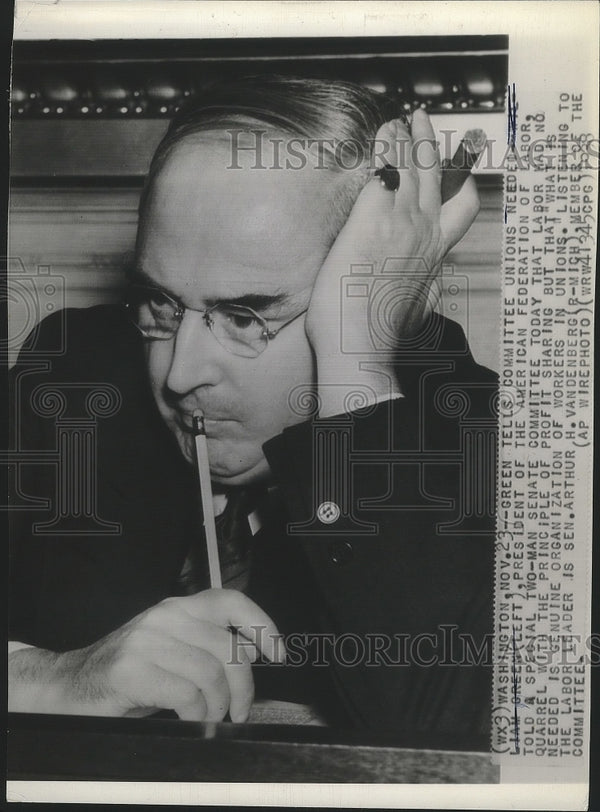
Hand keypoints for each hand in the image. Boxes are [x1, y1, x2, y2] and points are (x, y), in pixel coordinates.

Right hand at [8, 589, 284, 721]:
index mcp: (178, 607)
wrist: (68, 686)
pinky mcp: (131, 669)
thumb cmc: (128, 674)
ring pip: (211, 674)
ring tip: (211, 720)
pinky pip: (186, 695)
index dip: (261, 624)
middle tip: (240, 711)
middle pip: (228, 649)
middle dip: (243, 687)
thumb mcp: (171, 650)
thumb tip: (251, 657)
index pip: (230, 601)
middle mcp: (165, 616)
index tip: (277, 653)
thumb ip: (205, 646)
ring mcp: (147, 640)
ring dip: (219, 706)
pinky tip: (191, 723)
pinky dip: (197, 716)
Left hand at [305, 109, 479, 414]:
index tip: (457, 171)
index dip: (461, 185)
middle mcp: (425, 231)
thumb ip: (426, 289)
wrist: (360, 345)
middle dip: (431, 145)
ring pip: (414, 165)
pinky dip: (388, 146)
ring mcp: (401, 221)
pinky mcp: (373, 217)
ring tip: (401, 120)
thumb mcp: (417, 311)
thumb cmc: (380, 335)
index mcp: (435, 253)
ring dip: (408, 138)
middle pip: (436, 175)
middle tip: (423, 123)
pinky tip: (383, 132)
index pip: (461, 209)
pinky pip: (386, 168)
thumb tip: (431, 284)